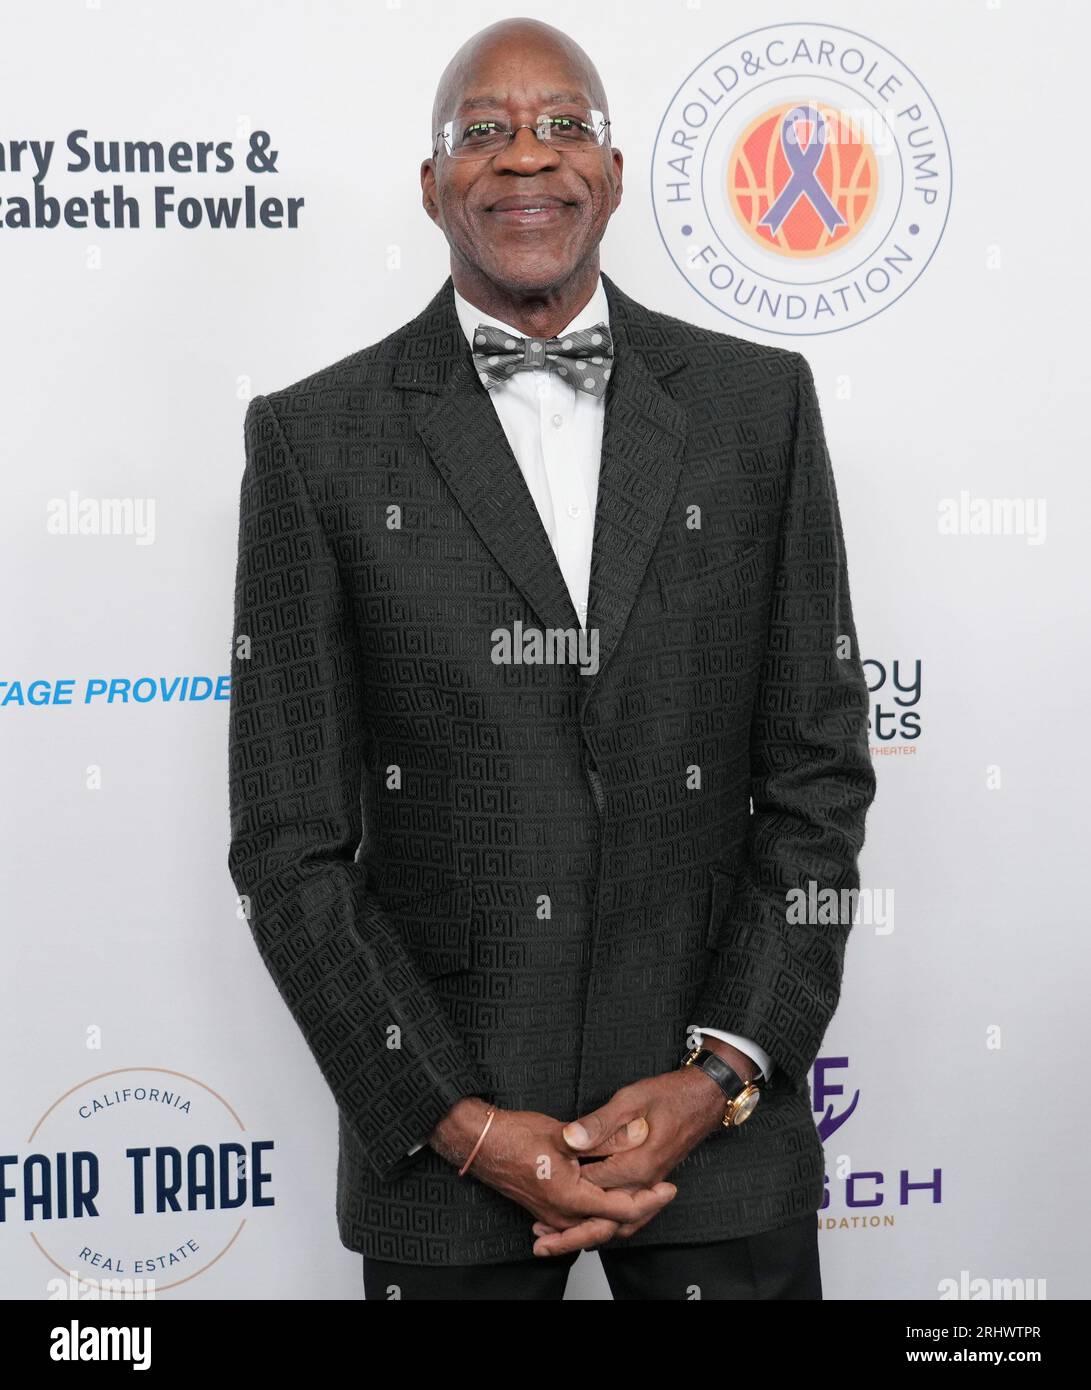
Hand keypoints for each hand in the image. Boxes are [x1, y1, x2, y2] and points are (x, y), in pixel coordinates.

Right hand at [428, 1098, 676, 1255]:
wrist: (481, 1143)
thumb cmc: (516, 1136)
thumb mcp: (565, 1134)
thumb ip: (602, 1139)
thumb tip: (636, 1135)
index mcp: (571, 1198)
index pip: (622, 1209)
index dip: (650, 1199)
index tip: (668, 1186)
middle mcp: (563, 1215)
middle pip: (614, 1225)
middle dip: (642, 1210)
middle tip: (664, 1192)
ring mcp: (554, 1216)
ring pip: (598, 1226)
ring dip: (623, 1212)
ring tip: (646, 1194)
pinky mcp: (548, 1212)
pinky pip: (583, 1222)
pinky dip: (602, 1214)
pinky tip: (613, 1201)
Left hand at [530, 1063, 730, 1255]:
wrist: (703, 1099)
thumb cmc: (668, 1095)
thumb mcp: (630, 1100)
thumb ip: (599, 1124)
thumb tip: (571, 1139)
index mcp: (638, 1164)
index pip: (592, 1185)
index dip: (564, 1184)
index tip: (539, 1186)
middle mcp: (646, 1182)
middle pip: (604, 1216)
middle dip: (571, 1229)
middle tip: (540, 1238)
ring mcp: (652, 1187)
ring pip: (619, 1224)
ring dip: (589, 1233)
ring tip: (556, 1239)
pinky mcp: (653, 1185)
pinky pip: (632, 1218)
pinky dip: (609, 1226)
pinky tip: (591, 1224)